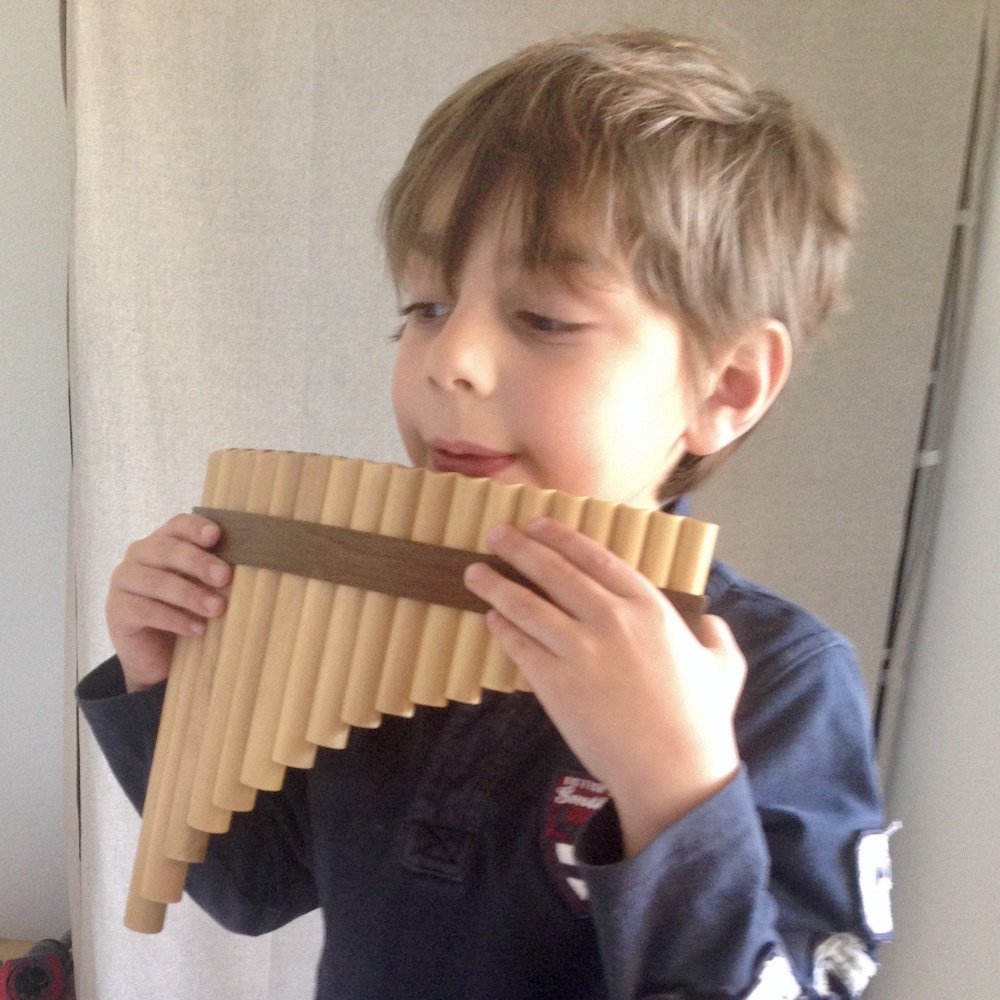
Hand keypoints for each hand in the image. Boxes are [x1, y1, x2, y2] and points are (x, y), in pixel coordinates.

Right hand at [105, 513, 231, 692]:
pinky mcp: (117, 609)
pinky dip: (174, 619)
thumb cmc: (189, 611)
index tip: (216, 535)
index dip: (195, 528)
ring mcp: (124, 581)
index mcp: (163, 541)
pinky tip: (197, 629)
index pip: (177, 525)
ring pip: (156, 582)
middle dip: (199, 562)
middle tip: (226, 577)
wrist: (158, 655)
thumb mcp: (206, 588)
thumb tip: (255, 566)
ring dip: (190, 595)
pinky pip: (144, 610)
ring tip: (218, 609)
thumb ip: (218, 573)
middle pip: (167, 550)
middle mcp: (139, 555)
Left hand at [463, 517, 745, 855]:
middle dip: (519, 548)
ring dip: (496, 585)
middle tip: (495, 535)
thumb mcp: (724, 668)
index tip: (537, 524)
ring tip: (474, 572)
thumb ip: (715, 637)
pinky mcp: (554, 683)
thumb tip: (711, 622)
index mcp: (649, 607)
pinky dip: (502, 628)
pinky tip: (491, 619)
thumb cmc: (701, 721)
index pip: (595, 557)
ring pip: (527, 605)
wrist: (672, 773)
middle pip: (553, 572)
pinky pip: (520, 646)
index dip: (561, 537)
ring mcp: (579, 650)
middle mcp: (610, 619)